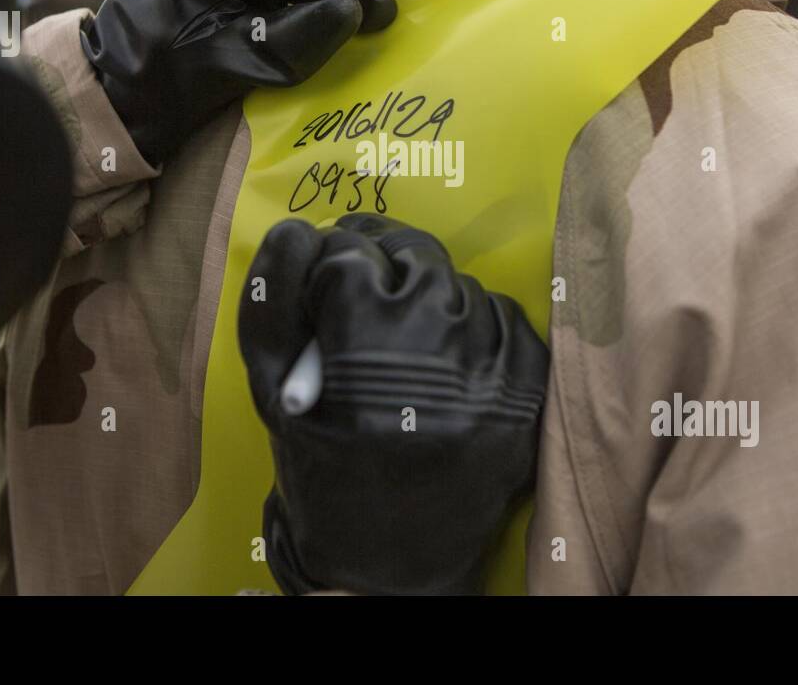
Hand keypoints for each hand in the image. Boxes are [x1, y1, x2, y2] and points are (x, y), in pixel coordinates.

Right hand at [238, 214, 548, 594]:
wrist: (387, 567)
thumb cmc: (319, 472)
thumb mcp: (271, 392)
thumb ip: (272, 301)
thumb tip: (294, 231)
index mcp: (364, 367)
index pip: (350, 258)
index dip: (328, 261)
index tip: (323, 282)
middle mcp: (438, 367)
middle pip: (415, 256)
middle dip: (383, 265)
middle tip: (364, 294)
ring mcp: (492, 383)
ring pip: (461, 284)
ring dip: (429, 294)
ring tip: (403, 338)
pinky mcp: (526, 398)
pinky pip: (507, 318)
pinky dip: (477, 323)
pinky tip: (447, 355)